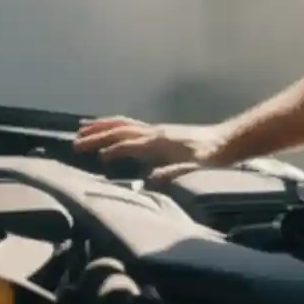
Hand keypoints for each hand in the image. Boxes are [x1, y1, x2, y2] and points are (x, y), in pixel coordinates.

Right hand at [73, 116, 229, 180]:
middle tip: (75, 142)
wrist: (228, 141)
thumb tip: (151, 180)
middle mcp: (154, 132)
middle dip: (97, 136)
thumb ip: (174, 173)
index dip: (113, 151)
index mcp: (159, 142)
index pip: (129, 144)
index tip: (97, 159)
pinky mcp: (160, 132)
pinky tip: (110, 129)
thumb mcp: (196, 169)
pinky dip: (115, 125)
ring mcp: (156, 130)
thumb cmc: (213, 157)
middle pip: (119, 130)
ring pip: (123, 124)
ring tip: (81, 128)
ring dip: (102, 126)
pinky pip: (131, 125)